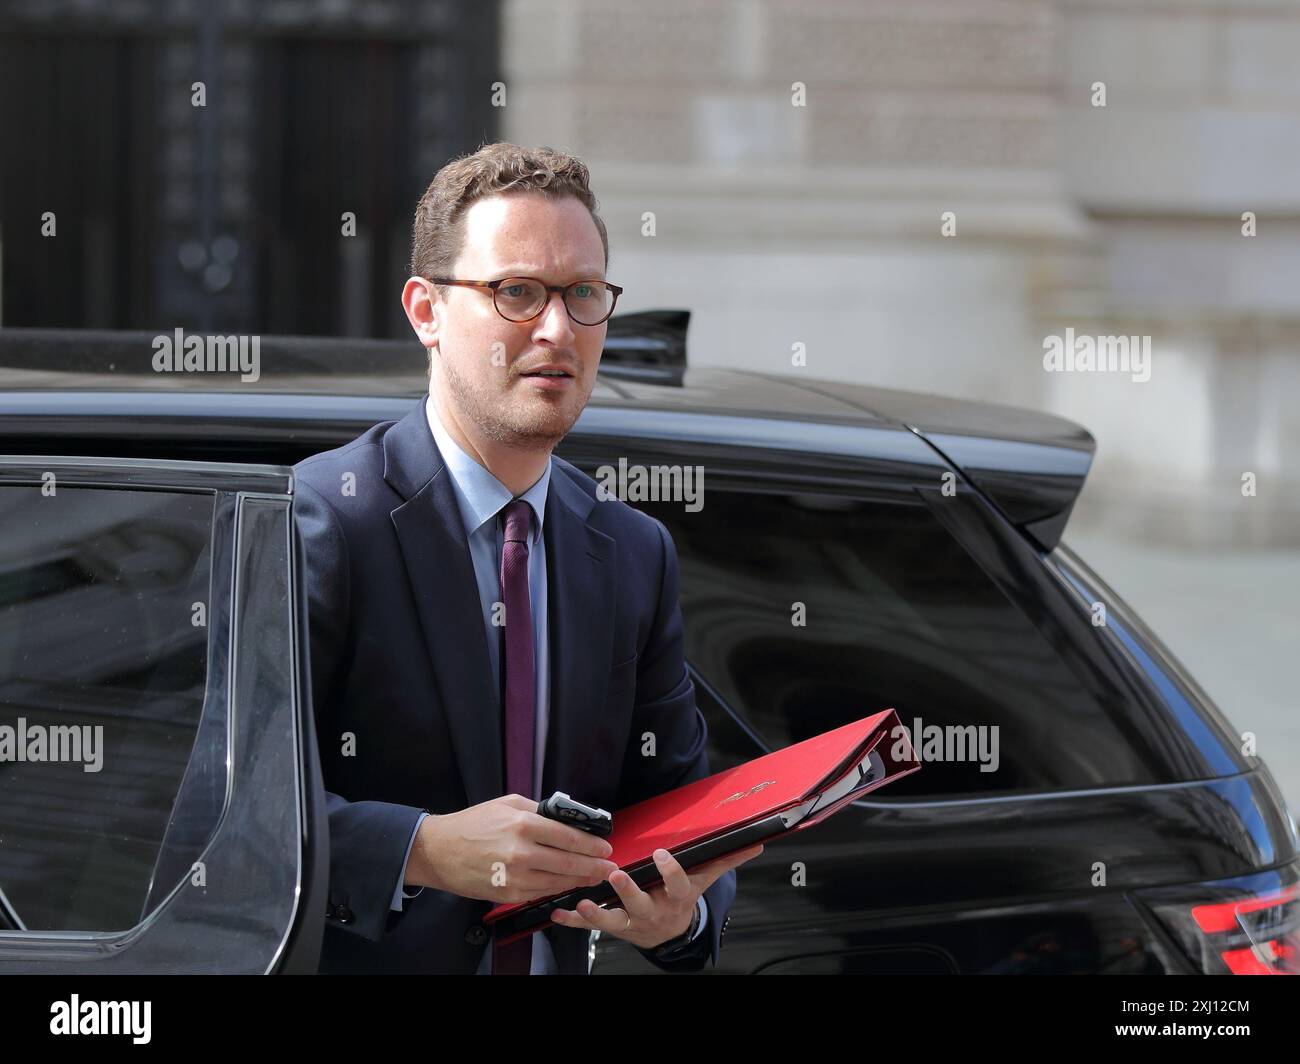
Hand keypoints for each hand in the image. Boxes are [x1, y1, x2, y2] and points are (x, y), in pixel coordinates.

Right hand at [407, 794, 618, 902]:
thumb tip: (565, 817)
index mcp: (523, 825)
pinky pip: (541, 893)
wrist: (439, 851)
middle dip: (593, 866)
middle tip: (608, 867)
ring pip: (558, 881)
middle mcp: (522, 852)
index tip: (604, 847)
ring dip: (581, 880)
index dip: (591, 844)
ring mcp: (515, 876)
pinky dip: (558, 889)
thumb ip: (538, 810)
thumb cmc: (471, 825)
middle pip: (569, 861)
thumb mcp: (506, 803)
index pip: (568, 836)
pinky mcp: (508, 894)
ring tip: (595, 877)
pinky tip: (568, 885)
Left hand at [548, 843, 763, 949]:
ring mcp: (631, 922)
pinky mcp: (612, 926)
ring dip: (596, 912)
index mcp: (676, 899)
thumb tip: (756, 843)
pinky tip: (559, 911)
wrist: (670, 935)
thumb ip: (726, 859)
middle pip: (642, 905)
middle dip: (629, 892)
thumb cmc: (682, 899)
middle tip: (617, 875)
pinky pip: (590, 926)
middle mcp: (653, 912)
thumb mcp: (704, 880)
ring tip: (583, 902)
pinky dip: (572, 920)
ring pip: (613, 920)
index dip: (671, 872)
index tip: (662, 855)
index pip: (678, 886)